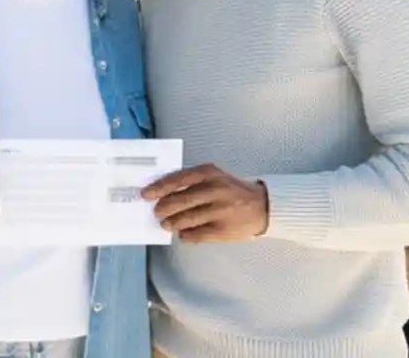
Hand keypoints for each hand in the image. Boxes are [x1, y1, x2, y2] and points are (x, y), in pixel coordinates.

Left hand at [142, 164, 268, 243]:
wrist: (262, 206)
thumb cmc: (231, 190)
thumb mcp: (215, 177)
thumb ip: (191, 182)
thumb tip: (161, 194)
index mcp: (210, 173)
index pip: (178, 179)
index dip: (159, 188)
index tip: (145, 194)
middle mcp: (215, 190)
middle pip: (180, 201)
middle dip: (163, 208)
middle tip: (156, 213)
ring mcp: (219, 210)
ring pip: (186, 219)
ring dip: (172, 223)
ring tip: (166, 225)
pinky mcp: (223, 230)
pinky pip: (196, 234)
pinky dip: (185, 235)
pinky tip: (182, 234)